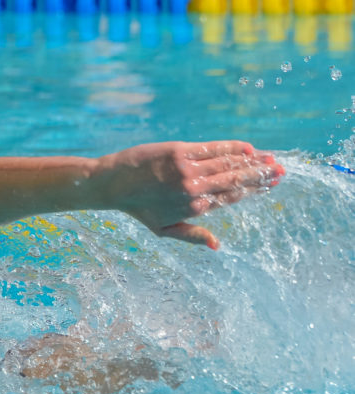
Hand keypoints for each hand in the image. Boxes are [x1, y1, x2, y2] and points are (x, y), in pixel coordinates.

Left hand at [95, 141, 283, 249]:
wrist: (112, 184)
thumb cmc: (138, 208)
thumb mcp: (163, 229)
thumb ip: (192, 236)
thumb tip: (218, 246)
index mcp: (193, 209)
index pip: (232, 197)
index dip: (255, 190)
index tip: (272, 184)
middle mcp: (193, 189)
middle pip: (236, 180)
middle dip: (261, 175)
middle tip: (281, 169)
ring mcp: (187, 169)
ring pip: (228, 163)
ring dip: (252, 160)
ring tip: (269, 157)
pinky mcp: (178, 152)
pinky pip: (212, 148)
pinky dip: (231, 147)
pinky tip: (247, 147)